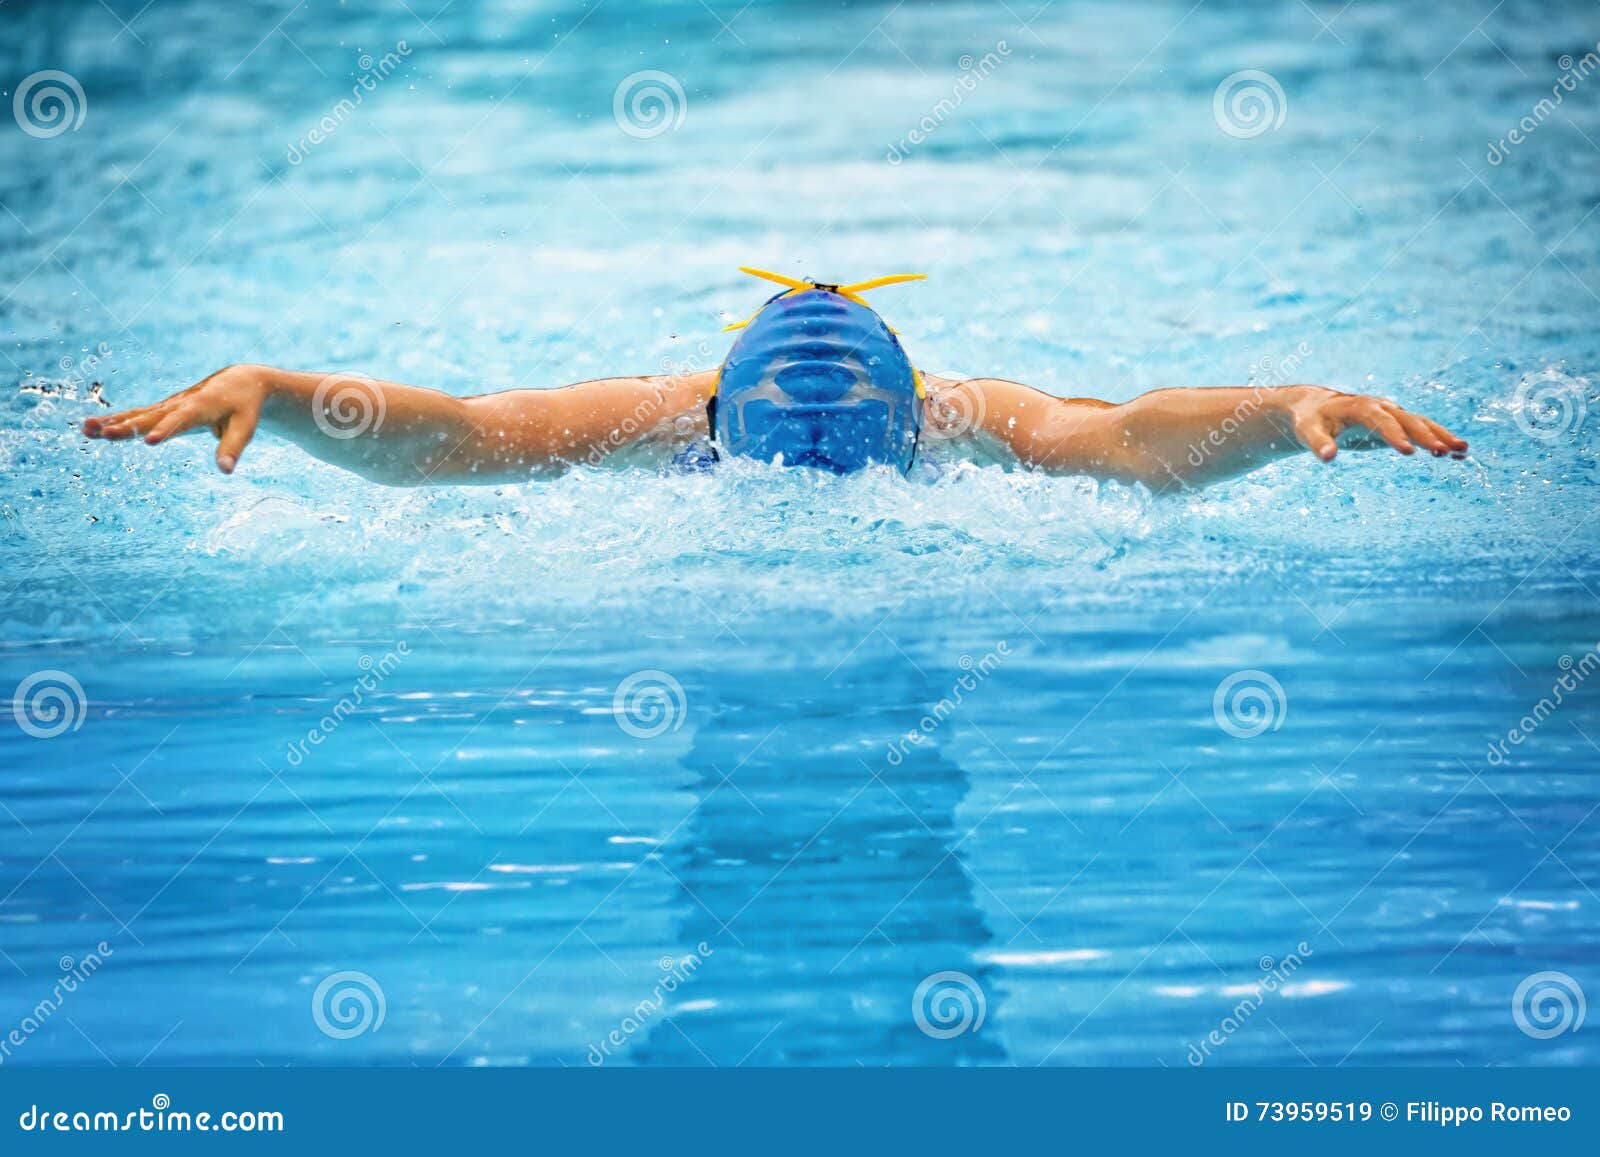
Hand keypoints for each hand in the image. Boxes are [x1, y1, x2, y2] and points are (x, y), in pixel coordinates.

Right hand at [82, 365, 266, 473]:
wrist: (238, 382)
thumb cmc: (244, 407)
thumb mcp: (246, 426)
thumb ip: (233, 447)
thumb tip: (225, 471)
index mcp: (200, 407)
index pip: (181, 420)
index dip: (165, 430)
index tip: (148, 441)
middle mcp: (179, 404)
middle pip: (150, 417)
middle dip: (128, 426)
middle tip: (105, 434)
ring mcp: (168, 406)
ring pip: (137, 415)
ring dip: (112, 421)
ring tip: (86, 429)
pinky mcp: (162, 410)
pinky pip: (136, 415)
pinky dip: (115, 420)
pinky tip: (92, 428)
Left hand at [1280, 386, 1467, 462]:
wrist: (1315, 408)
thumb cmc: (1310, 421)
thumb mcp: (1308, 431)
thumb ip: (1318, 443)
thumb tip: (1327, 457)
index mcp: (1360, 407)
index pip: (1381, 420)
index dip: (1394, 435)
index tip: (1409, 452)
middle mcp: (1381, 407)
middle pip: (1408, 420)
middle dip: (1426, 435)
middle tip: (1445, 451)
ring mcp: (1392, 415)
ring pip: (1421, 423)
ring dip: (1441, 436)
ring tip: (1462, 451)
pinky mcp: (1396, 425)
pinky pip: (1422, 431)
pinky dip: (1439, 440)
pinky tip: (1458, 454)